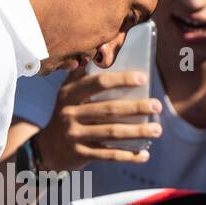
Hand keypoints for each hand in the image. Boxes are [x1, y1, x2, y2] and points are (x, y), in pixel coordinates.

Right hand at [34, 69, 161, 170]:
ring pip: (111, 133)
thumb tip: (105, 49)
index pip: (97, 83)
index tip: (143, 78)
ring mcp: (74, 135)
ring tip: (157, 130)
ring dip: (137, 132)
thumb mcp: (67, 93)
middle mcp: (69, 114)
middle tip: (157, 105)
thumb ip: (83, 73)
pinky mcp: (80, 154)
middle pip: (109, 109)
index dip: (121, 79)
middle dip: (136, 107)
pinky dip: (128, 156)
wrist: (48, 148)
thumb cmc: (67, 113)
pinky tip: (144, 154)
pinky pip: (108, 155)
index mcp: (69, 94)